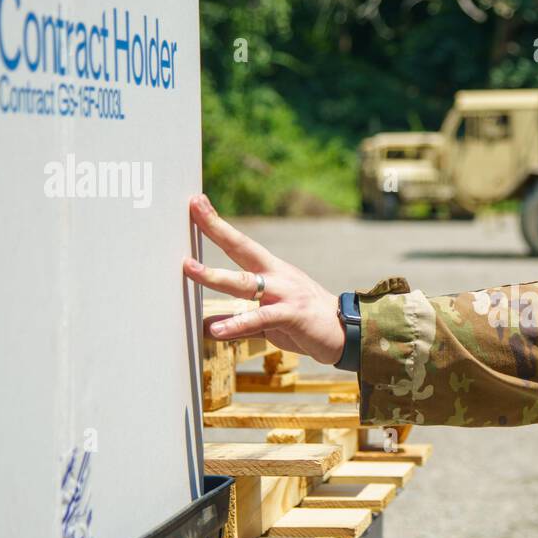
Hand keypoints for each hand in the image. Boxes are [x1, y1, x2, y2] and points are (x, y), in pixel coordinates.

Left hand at [182, 194, 345, 364]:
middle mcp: (278, 277)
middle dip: (218, 229)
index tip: (197, 203)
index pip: (241, 243)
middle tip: (194, 209)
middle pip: (243, 249)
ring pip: (246, 282)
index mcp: (273, 271)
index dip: (219, 225)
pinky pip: (260, 318)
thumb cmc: (306, 323)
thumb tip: (207, 326)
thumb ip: (238, 321)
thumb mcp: (269, 320)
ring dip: (216, 276)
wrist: (347, 333)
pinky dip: (237, 324)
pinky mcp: (292, 316)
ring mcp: (285, 294)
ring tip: (190, 269)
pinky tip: (216, 331)